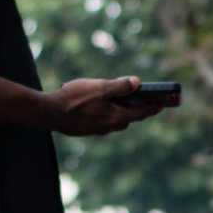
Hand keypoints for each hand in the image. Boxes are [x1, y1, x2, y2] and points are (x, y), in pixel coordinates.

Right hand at [45, 77, 161, 137]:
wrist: (48, 113)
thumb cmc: (74, 99)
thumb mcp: (100, 88)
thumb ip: (120, 86)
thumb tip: (137, 82)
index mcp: (117, 117)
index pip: (142, 112)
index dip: (154, 106)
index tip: (164, 103)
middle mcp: (110, 127)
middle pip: (129, 117)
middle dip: (139, 109)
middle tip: (147, 101)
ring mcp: (97, 130)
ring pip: (115, 120)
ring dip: (121, 111)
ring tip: (123, 101)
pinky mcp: (86, 130)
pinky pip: (102, 122)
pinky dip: (107, 114)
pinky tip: (101, 106)